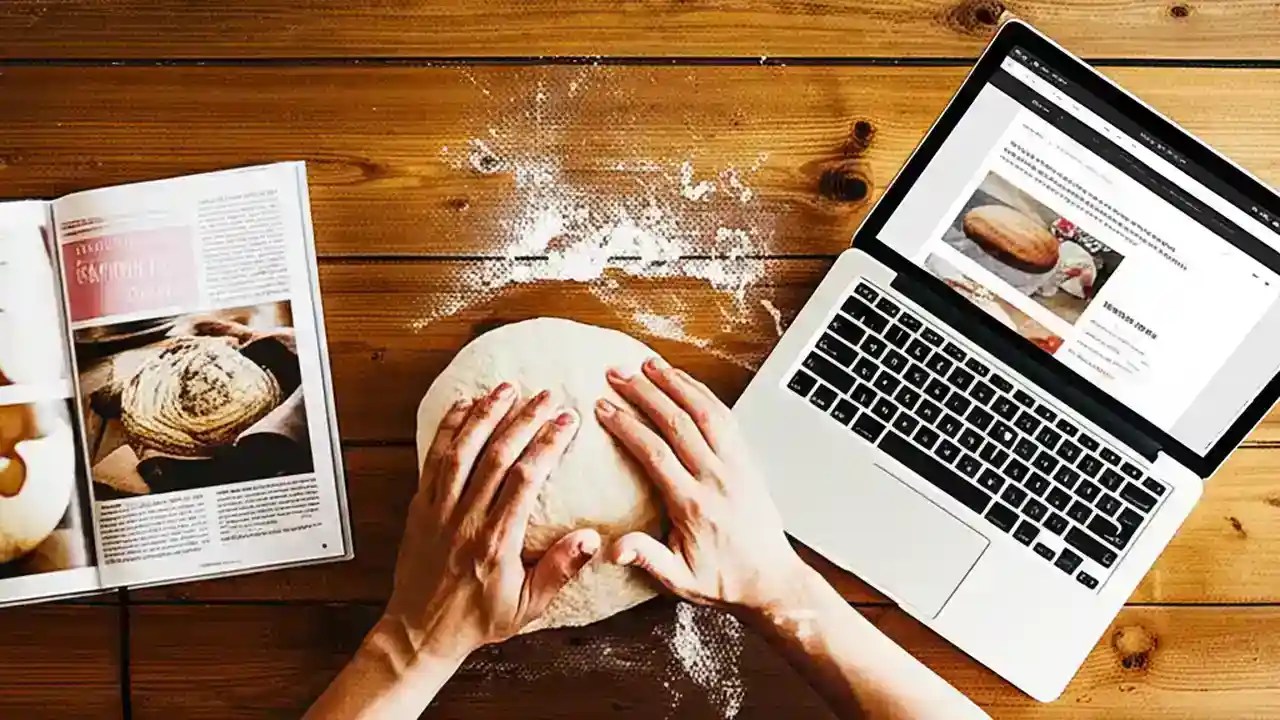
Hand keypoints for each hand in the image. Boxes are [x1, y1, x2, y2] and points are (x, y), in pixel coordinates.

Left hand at [383, 383, 601, 662]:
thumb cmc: (478, 620)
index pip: (524, 480)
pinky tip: (463, 406)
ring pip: (461, 451)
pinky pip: (433, 460)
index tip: (566, 421)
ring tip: (506, 389)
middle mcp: (465, 520)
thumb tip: (590, 539)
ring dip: (484, 415)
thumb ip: (559, 570)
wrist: (420, 632)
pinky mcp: (419, 508)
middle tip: (545, 395)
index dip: (546, 444)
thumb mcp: (528, 606)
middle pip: (495, 456)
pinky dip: (447, 430)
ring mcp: (438, 510)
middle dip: (523, 420)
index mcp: (496, 542)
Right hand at [595, 358, 807, 614]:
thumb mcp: (680, 580)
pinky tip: (683, 381)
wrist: (772, 579)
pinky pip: (725, 417)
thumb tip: (612, 548)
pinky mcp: (747, 460)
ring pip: (705, 412)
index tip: (603, 407)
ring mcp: (736, 465)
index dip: (627, 426)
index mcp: (694, 505)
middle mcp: (716, 478)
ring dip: (675, 383)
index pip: (655, 454)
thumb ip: (647, 558)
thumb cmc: (722, 580)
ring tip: (647, 364)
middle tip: (616, 373)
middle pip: (678, 423)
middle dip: (644, 393)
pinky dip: (702, 393)